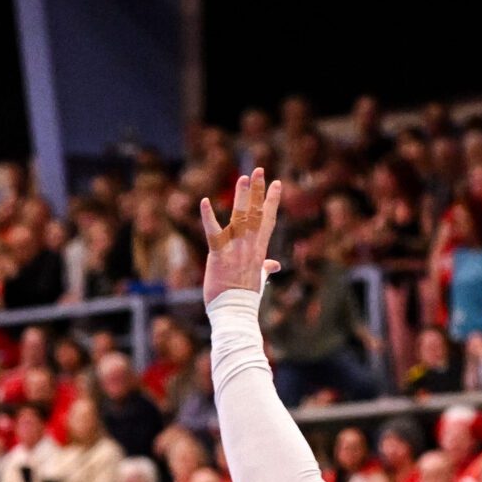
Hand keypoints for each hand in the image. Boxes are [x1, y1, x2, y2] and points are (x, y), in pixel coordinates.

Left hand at [200, 168, 283, 303]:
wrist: (236, 311)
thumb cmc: (245, 297)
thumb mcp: (258, 279)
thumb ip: (265, 267)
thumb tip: (275, 264)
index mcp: (259, 249)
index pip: (268, 219)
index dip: (272, 200)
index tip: (276, 183)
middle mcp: (250, 245)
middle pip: (256, 212)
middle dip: (257, 190)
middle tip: (258, 169)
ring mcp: (236, 248)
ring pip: (240, 217)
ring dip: (241, 196)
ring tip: (243, 177)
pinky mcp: (219, 254)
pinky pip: (213, 231)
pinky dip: (208, 216)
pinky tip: (205, 201)